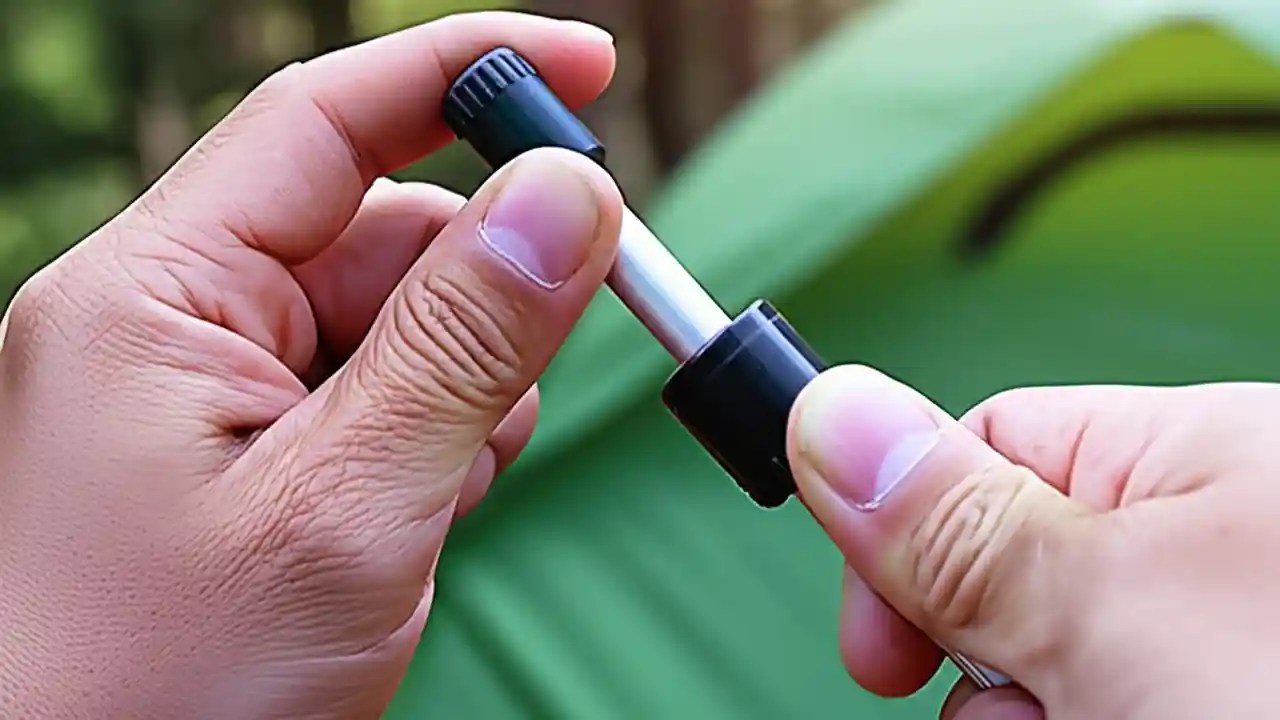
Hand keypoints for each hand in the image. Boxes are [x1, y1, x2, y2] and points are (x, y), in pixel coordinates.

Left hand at [0, 13, 620, 718]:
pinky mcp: (247, 462)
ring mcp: (210, 399)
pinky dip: (430, 442)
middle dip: (479, 293)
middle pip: (380, 235)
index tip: (589, 65)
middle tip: (525, 384)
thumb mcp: (341, 511)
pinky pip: (374, 402)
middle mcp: (174, 326)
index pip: (326, 121)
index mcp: (154, 297)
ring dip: (459, 389)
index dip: (464, 72)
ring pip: (394, 327)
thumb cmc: (153, 695)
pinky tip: (418, 518)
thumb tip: (573, 196)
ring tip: (437, 496)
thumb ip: (463, 343)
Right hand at [788, 366, 1279, 718]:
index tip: (879, 642)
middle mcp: (1206, 538)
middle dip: (981, 657)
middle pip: (1002, 572)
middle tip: (1019, 718)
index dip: (908, 538)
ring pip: (1039, 664)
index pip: (986, 447)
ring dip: (1022, 719)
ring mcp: (1208, 637)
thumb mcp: (1117, 610)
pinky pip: (1087, 705)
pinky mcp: (1200, 700)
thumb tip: (829, 414)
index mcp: (1199, 454)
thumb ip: (960, 521)